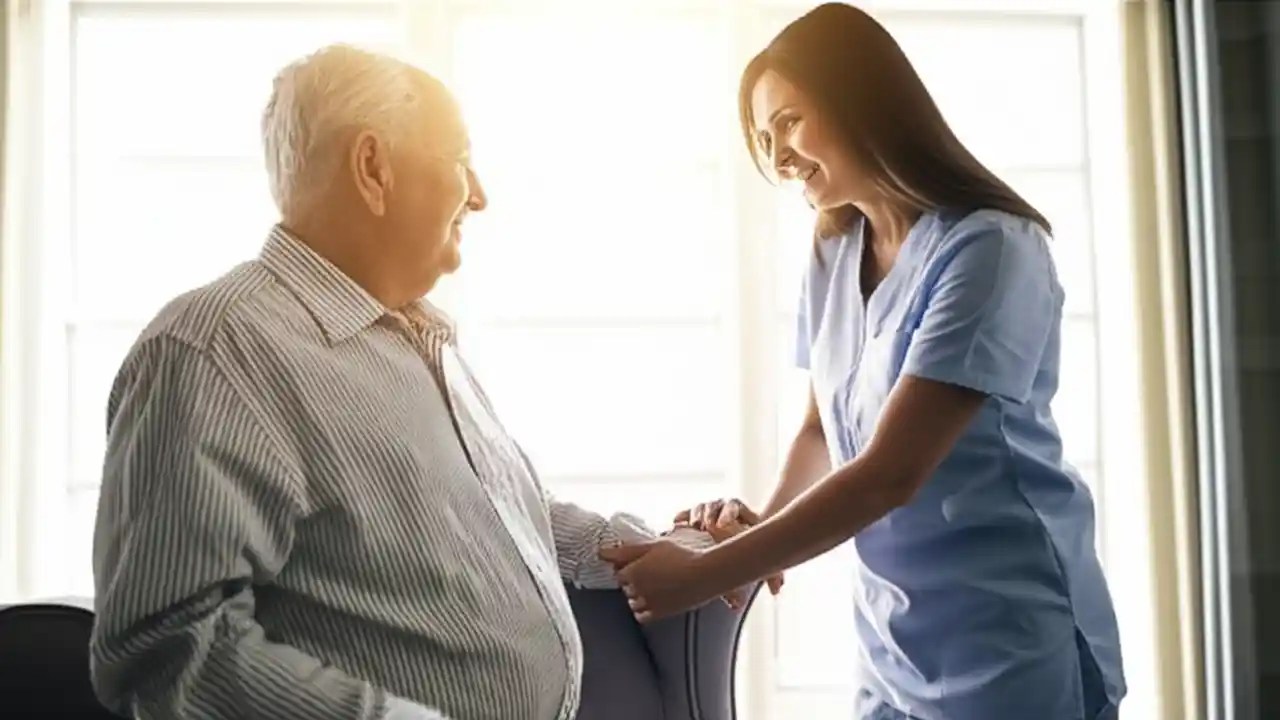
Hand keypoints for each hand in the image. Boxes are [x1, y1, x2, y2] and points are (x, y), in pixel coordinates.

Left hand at [599, 540, 736, 622]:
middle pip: (625, 587)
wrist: (705, 575)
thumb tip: (601, 552)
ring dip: (638, 594)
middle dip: (633, 579)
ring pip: (632, 602)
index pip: (618, 572)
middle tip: (651, 570)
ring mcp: (647, 604)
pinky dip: (644, 608)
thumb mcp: (652, 546)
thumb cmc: (681, 556)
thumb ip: (625, 550)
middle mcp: (636, 591)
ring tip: (655, 583)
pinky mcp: (659, 614)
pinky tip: (654, 598)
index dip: (628, 565)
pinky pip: (642, 616)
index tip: (639, 561)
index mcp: (632, 572)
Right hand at [672, 498, 783, 595]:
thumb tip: (776, 591)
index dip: (728, 514)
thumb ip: (771, 573)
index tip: (722, 524)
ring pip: (700, 507)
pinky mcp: (695, 517)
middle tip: (705, 525)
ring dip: (695, 515)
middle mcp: (724, 509)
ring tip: (692, 527)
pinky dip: (682, 516)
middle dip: (709, 513)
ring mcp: (710, 511)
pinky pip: (686, 513)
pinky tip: (676, 523)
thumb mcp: (763, 558)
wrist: (740, 539)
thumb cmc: (754, 550)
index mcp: (742, 514)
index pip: (734, 506)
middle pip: (715, 504)